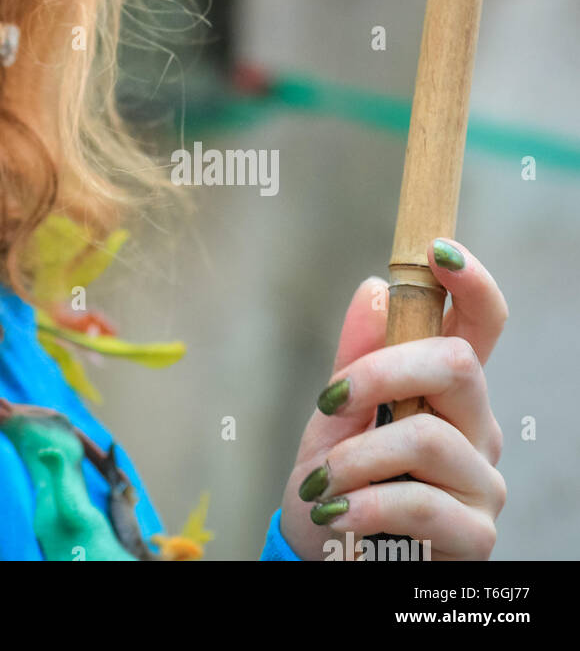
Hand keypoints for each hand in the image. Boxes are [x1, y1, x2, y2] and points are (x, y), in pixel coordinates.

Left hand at [277, 239, 506, 560]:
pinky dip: (364, 504)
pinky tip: (335, 514)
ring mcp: (481, 481)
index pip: (480, 324)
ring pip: (427, 437)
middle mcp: (476, 427)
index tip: (438, 251)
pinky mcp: (474, 533)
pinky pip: (421, 501)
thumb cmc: (336, 477)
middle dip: (382, 370)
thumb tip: (374, 288)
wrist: (324, 552)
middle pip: (455, 365)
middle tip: (329, 397)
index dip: (471, 282)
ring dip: (356, 457)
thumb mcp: (333, 412)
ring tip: (321, 483)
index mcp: (445, 388)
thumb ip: (356, 355)